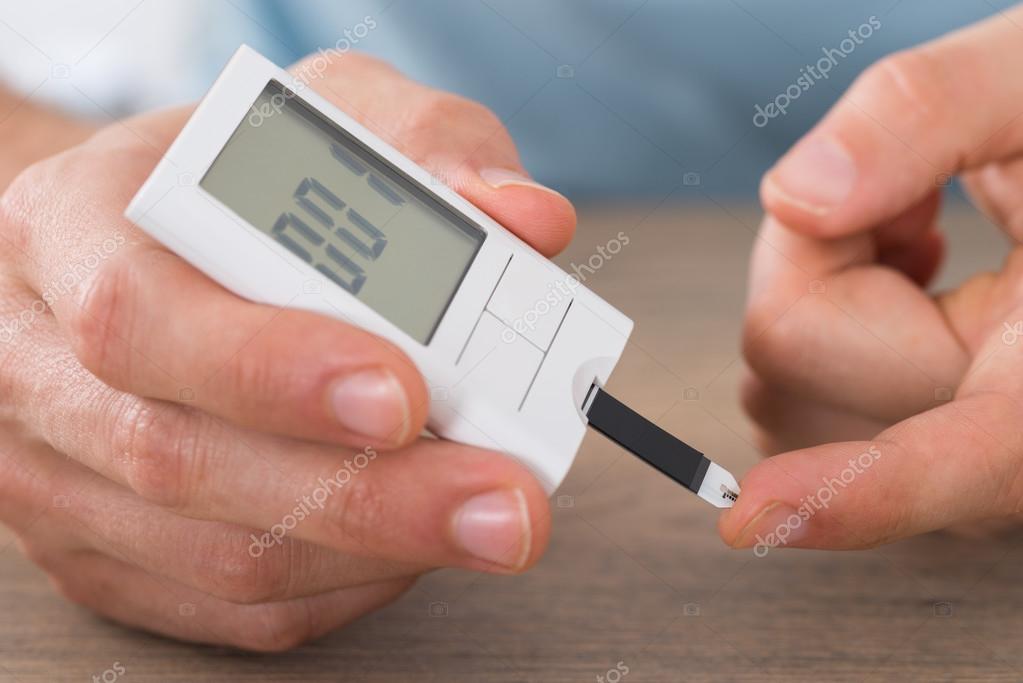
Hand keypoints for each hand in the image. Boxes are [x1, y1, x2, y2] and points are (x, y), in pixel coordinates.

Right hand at [0, 52, 574, 649]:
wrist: (153, 242)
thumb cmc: (243, 179)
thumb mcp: (338, 116)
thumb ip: (432, 146)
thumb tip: (531, 221)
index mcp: (70, 227)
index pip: (139, 311)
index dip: (269, 366)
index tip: (404, 393)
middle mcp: (40, 361)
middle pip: (182, 460)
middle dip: (365, 494)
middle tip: (504, 500)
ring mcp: (61, 474)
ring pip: (218, 553)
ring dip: (377, 550)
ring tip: (490, 517)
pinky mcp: (107, 553)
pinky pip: (233, 604)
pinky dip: (347, 582)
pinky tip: (414, 540)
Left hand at [722, 8, 1022, 551]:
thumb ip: (930, 115)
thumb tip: (795, 201)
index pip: (969, 458)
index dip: (858, 489)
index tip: (751, 517)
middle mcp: (1014, 442)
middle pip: (797, 363)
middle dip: (816, 253)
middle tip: (908, 197)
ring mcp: (955, 452)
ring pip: (780, 380)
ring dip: (817, 283)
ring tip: (922, 234)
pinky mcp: (913, 435)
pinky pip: (794, 386)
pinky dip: (819, 309)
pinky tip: (906, 269)